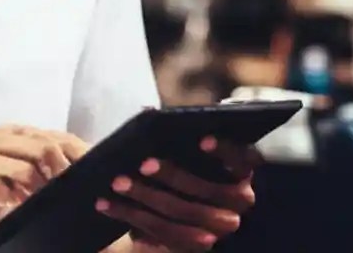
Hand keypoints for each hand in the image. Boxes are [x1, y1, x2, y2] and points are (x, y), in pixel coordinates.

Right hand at [0, 125, 88, 252]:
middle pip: (39, 145)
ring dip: (34, 188)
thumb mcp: (10, 182)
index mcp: (1, 135)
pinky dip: (8, 198)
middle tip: (65, 189)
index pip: (46, 134)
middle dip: (58, 170)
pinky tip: (9, 206)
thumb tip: (73, 171)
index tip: (88, 169)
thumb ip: (35, 170)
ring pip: (21, 166)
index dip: (71, 151)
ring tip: (34, 201)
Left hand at [97, 136, 262, 251]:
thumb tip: (146, 113)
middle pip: (208, 191)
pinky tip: (107, 204)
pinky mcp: (196, 246)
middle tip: (144, 163)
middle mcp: (240, 202)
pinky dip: (132, 217)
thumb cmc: (185, 163)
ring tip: (118, 182)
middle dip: (174, 177)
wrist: (182, 208)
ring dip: (146, 199)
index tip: (202, 140)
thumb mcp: (188, 149)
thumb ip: (177, 134)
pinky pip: (164, 235)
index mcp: (242, 171)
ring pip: (183, 216)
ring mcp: (221, 229)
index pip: (245, 159)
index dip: (226, 151)